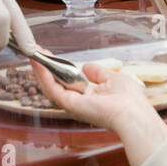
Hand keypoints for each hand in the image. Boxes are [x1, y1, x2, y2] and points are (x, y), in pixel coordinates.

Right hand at [31, 61, 166, 165]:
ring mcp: (73, 105)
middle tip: (37, 52)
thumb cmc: (129, 99)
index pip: (70, 82)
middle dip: (46, 67)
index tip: (52, 56)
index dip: (60, 68)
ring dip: (41, 70)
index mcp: (90, 97)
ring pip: (51, 86)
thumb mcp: (113, 78)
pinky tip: (38, 62)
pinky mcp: (69, 105)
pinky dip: (43, 75)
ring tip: (33, 54)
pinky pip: (52, 89)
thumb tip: (86, 67)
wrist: (132, 113)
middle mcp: (79, 102)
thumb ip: (98, 73)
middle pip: (57, 84)